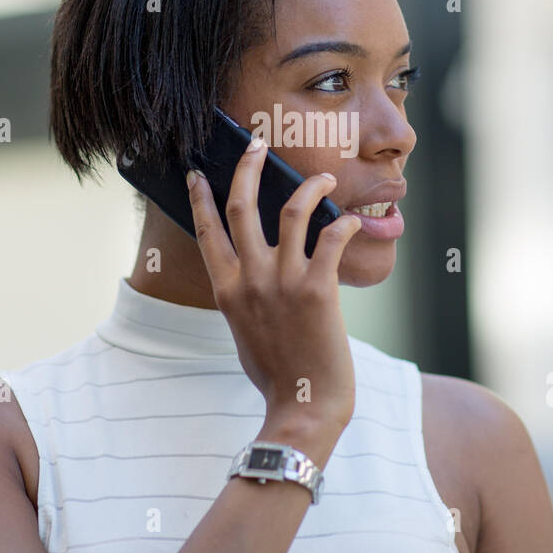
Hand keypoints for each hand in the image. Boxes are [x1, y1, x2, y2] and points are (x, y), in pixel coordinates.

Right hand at [186, 137, 363, 432]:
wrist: (302, 408)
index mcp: (226, 290)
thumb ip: (244, 297)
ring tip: (324, 177)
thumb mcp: (245, 331)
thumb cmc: (277, 375)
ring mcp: (282, 282)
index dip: (201, 197)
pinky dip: (345, 223)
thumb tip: (254, 273)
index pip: (206, 231)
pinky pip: (332, 238)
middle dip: (247, 167)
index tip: (197, 172)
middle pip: (241, 206)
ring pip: (290, 211)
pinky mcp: (318, 288)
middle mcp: (249, 279)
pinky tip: (354, 221)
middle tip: (256, 144)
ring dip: (308, 186)